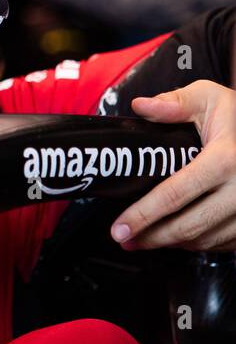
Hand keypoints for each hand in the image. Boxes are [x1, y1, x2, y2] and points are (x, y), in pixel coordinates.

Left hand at [112, 80, 235, 251]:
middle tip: (124, 239)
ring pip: (205, 240)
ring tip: (143, 240)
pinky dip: (197, 244)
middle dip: (151, 237)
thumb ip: (175, 103)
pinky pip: (222, 242)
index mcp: (225, 159)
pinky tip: (177, 237)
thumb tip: (141, 106)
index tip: (119, 229)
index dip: (142, 215)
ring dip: (171, 244)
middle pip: (188, 226)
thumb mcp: (209, 98)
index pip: (174, 195)